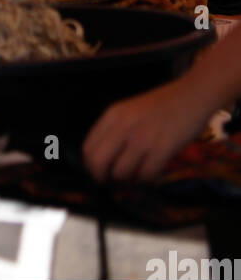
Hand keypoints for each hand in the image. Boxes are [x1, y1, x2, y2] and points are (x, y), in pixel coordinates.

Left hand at [82, 79, 212, 183]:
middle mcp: (123, 126)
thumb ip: (116, 131)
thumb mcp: (130, 111)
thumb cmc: (162, 105)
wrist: (192, 95)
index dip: (91, 167)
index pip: (88, 148)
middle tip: (114, 184)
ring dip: (128, 183)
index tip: (101, 175)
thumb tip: (104, 162)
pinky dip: (147, 182)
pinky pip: (146, 176)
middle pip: (98, 163)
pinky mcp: (162, 148)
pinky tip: (153, 177)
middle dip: (104, 179)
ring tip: (137, 178)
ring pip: (121, 173)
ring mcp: (142, 137)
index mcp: (112, 115)